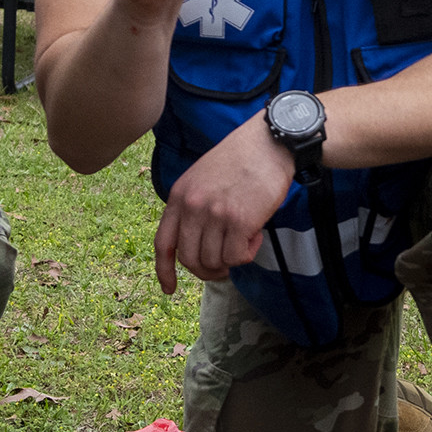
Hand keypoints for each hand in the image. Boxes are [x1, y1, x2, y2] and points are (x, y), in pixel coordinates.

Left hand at [154, 114, 294, 295]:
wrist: (269, 142)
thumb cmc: (240, 160)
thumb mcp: (202, 178)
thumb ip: (193, 207)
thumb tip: (196, 246)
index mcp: (179, 196)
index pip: (163, 243)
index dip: (164, 271)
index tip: (169, 289)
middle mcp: (192, 206)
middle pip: (190, 260)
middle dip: (208, 271)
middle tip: (226, 265)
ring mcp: (214, 214)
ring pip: (214, 262)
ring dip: (231, 259)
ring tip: (245, 239)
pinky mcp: (239, 221)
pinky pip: (236, 257)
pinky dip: (247, 254)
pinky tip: (256, 234)